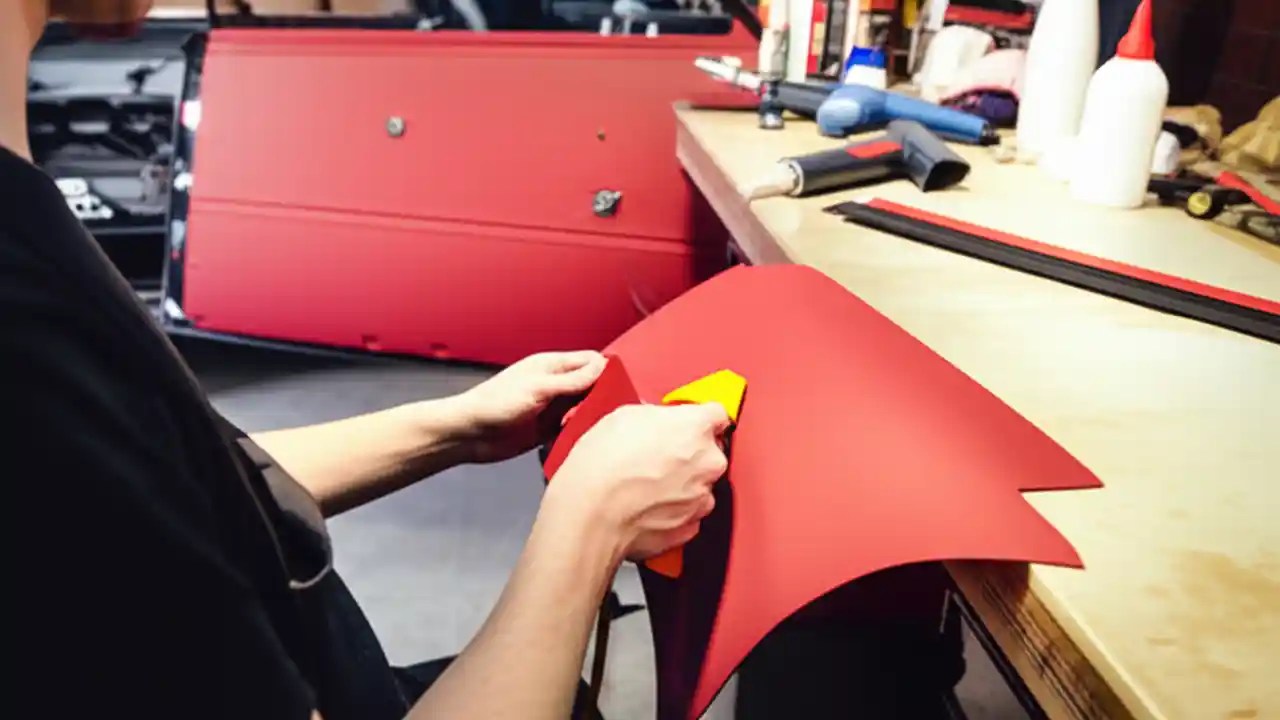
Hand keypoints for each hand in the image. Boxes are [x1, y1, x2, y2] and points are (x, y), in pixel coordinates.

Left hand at [455, 351, 607, 463]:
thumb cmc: (497, 403)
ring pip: (584, 408)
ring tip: (610, 426)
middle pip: (591, 385)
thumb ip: (571, 381)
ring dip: (594, 415)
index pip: (590, 361)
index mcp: (552, 366)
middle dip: (605, 395)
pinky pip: (573, 428)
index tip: (624, 385)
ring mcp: (553, 408)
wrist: (469, 434)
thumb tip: (604, 367)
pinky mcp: (549, 430)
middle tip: (621, 411)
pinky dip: (581, 432)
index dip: (608, 370)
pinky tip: (591, 439)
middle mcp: (556, 385)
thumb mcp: (538, 389)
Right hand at [545, 403, 729, 560]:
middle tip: (655, 456)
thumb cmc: (601, 465)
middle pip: (710, 452)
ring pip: (700, 485)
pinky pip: (688, 513)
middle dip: (688, 453)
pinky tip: (647, 505)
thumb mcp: (623, 416)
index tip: (687, 424)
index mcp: (696, 427)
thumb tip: (656, 422)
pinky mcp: (690, 526)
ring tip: (646, 485)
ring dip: (681, 484)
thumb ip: (655, 416)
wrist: (590, 513)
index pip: (717, 414)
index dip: (699, 419)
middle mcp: (708, 462)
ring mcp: (702, 497)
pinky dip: (673, 510)